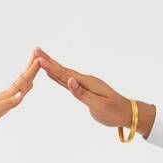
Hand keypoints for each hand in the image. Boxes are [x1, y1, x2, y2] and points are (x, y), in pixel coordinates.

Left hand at [0, 53, 38, 136]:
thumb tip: (21, 95)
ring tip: (36, 66)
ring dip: (29, 75)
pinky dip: (25, 87)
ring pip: (21, 83)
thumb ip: (8, 103)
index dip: (31, 71)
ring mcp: (6, 97)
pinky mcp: (5, 103)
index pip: (22, 80)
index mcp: (7, 95)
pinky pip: (18, 92)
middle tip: (39, 55)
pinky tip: (28, 86)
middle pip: (22, 78)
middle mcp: (8, 94)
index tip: (39, 60)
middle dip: (31, 67)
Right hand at [35, 47, 151, 133]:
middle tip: (35, 50)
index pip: (65, 74)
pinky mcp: (85, 89)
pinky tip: (53, 74)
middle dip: (48, 61)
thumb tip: (69, 81)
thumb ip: (82, 93)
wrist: (127, 113)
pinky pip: (68, 81)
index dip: (51, 66)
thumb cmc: (113, 111)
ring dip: (52, 66)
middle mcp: (85, 80)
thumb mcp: (98, 105)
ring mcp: (85, 83)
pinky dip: (58, 76)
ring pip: (64, 74)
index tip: (38, 58)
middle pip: (63, 69)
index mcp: (87, 82)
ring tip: (40, 59)